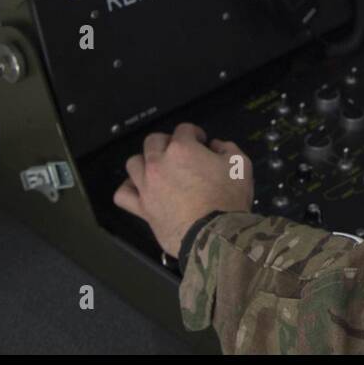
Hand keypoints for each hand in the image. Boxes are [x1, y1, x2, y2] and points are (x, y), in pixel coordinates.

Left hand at [112, 122, 253, 257]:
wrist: (215, 234)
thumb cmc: (228, 197)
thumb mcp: (241, 165)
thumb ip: (227, 149)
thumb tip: (215, 146)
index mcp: (183, 149)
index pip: (184, 129)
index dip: (195, 133)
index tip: (202, 142)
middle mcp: (159, 163)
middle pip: (153, 141)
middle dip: (168, 142)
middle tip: (181, 153)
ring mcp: (147, 186)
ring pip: (134, 163)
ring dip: (146, 161)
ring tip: (158, 170)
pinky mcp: (141, 208)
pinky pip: (123, 194)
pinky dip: (129, 188)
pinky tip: (139, 189)